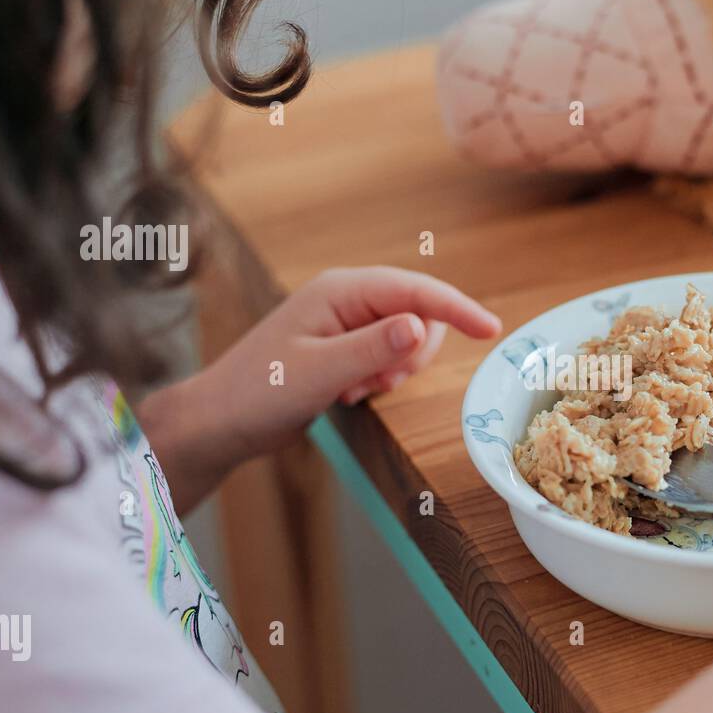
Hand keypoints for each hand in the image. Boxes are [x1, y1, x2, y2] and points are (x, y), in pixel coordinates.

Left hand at [210, 266, 500, 458]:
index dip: (457, 309)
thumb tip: (423, 326)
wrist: (221, 422)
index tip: (492, 331)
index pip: (416, 292)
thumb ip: (374, 348)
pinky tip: (346, 394)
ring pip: (408, 340)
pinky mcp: (346, 348)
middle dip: (413, 354)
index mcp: (341, 291)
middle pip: (420, 314)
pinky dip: (379, 380)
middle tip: (378, 383)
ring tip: (354, 390)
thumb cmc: (258, 393)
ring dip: (394, 371)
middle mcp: (348, 299)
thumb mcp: (320, 373)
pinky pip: (389, 358)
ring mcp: (347, 323)